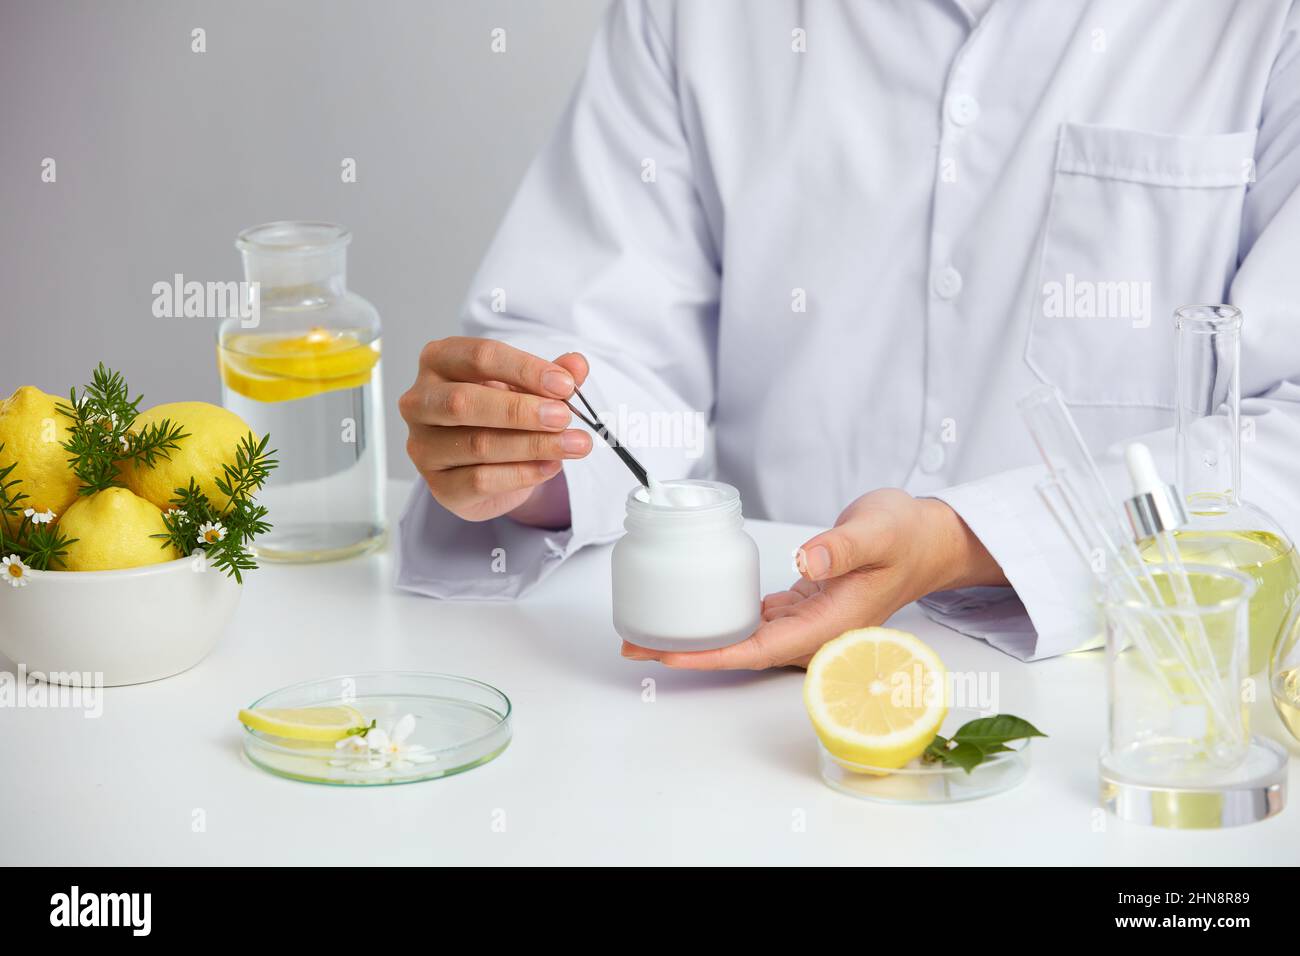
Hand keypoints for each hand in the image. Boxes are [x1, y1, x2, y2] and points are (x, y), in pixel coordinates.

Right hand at [400, 337, 592, 523]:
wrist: (488, 466)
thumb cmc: (500, 414)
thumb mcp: (528, 387)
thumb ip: (551, 376)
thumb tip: (577, 364)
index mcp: (439, 361)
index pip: (479, 357)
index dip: (525, 369)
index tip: (565, 384)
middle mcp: (420, 401)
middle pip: (464, 402)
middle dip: (520, 410)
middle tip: (564, 417)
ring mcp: (424, 446)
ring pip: (477, 444)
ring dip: (533, 445)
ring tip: (574, 444)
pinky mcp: (438, 485)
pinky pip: (480, 480)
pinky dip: (523, 473)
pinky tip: (551, 466)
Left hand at [621, 488, 1007, 669]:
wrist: (928, 538)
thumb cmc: (906, 533)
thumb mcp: (878, 530)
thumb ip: (844, 546)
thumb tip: (809, 559)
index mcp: (833, 624)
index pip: (762, 649)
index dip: (714, 656)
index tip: (671, 657)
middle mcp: (817, 632)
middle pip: (744, 653)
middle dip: (691, 655)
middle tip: (635, 648)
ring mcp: (809, 622)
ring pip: (745, 640)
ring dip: (700, 641)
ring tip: (648, 636)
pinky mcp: (803, 606)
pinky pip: (754, 622)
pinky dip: (721, 622)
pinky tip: (692, 616)